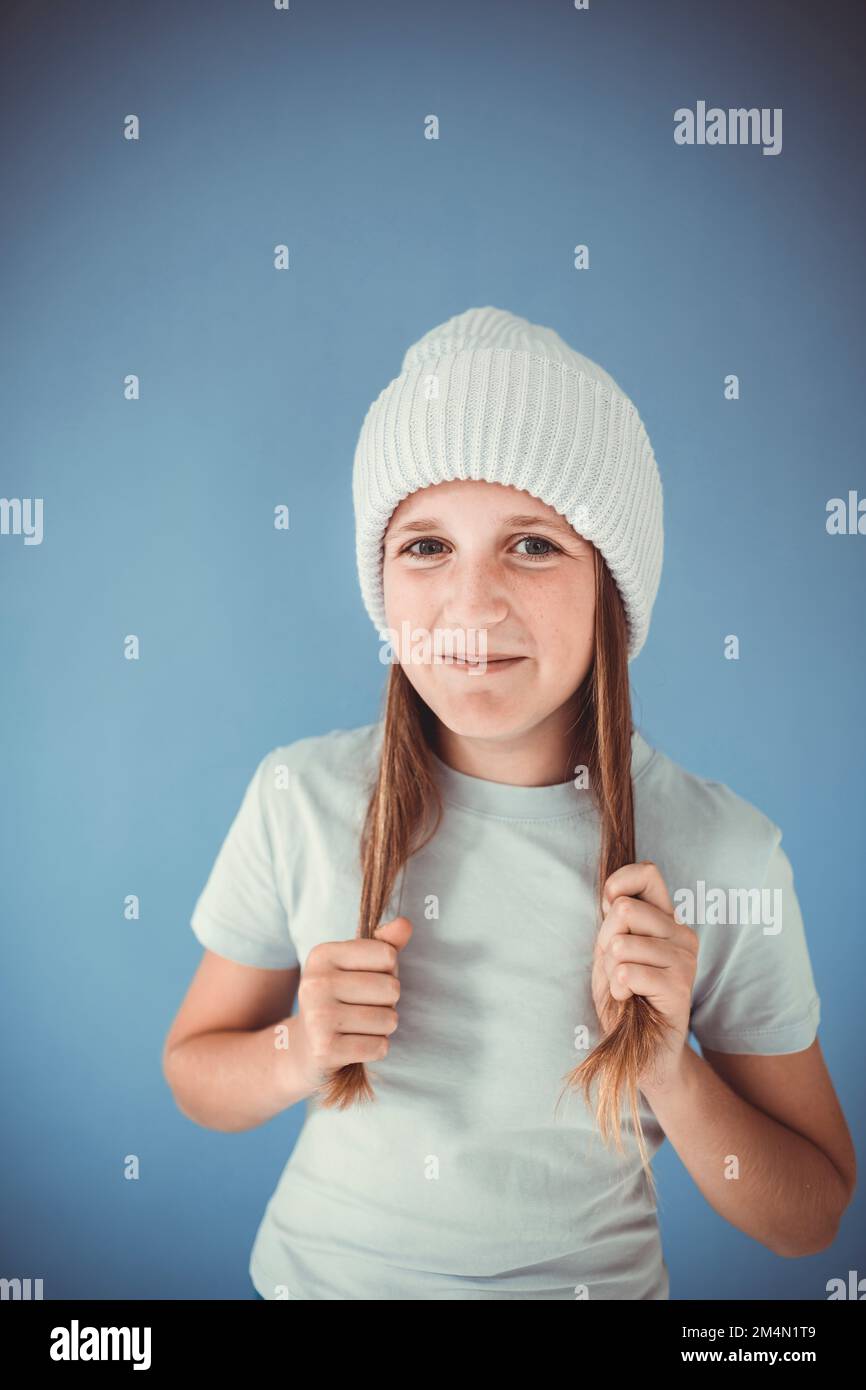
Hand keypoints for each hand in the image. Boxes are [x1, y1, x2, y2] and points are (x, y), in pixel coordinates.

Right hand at [294, 916, 412, 1092]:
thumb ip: (384, 943)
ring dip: (382, 1027)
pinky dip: (375, 1048)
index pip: (388, 955)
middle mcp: (316, 982)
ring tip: (359, 1027)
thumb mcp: (355, 966)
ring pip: (389, 1019)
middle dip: (387, 1003)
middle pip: (391, 988)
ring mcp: (318, 1017)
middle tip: (363, 1008)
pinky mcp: (325, 1049)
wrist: (301, 1049)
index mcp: (322, 955)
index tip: (367, 981)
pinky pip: (379, 1046)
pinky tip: (355, 1045)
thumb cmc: (338, 1000)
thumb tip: (405, 924)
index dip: (388, 971)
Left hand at [590, 861, 697, 1095]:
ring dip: (611, 971)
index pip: (647, 873)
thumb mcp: (611, 951)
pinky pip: (627, 972)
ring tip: (626, 988)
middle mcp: (682, 934)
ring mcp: (685, 960)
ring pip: (622, 944)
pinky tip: (631, 1001)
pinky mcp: (680, 987)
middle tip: (617, 968)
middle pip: (624, 909)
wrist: (641, 1051)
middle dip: (606, 941)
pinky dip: (618, 989)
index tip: (608, 913)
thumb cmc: (624, 997)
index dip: (617, 885)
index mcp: (665, 919)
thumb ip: (615, 922)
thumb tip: (614, 900)